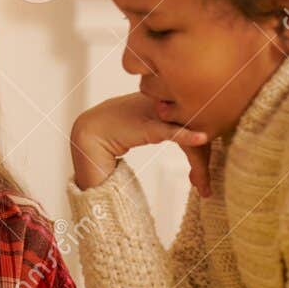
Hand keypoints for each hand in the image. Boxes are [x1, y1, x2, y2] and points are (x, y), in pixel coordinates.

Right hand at [71, 92, 210, 195]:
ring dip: (199, 161)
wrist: (83, 137)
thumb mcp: (140, 132)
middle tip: (205, 187)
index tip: (201, 177)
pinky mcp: (144, 125)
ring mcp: (152, 111)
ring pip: (186, 131)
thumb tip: (183, 146)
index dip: (202, 145)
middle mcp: (160, 102)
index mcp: (160, 100)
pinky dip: (187, 135)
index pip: (192, 118)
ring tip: (204, 185)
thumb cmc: (112, 136)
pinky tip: (202, 139)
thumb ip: (158, 130)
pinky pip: (170, 131)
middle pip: (194, 124)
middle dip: (204, 157)